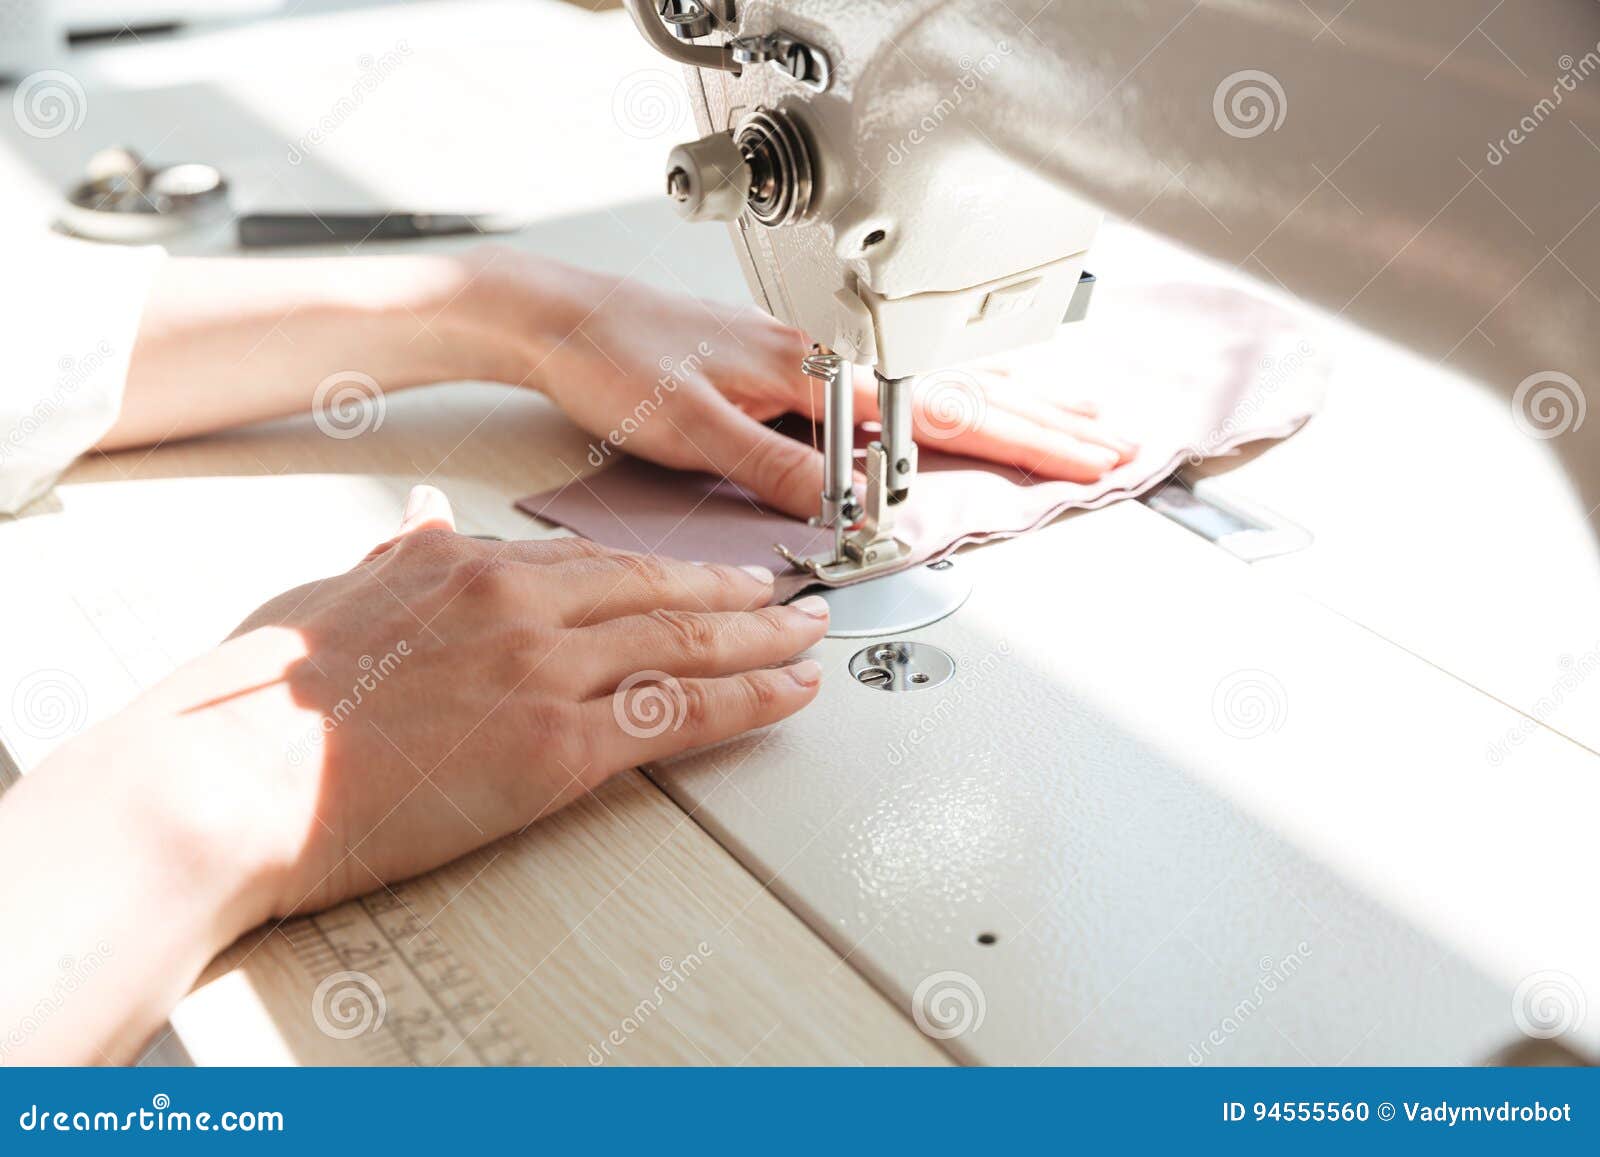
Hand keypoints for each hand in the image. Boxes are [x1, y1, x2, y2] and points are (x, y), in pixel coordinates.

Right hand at [98, 486, 828, 925]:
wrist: (231, 777)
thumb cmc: (260, 701)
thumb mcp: (332, 596)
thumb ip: (397, 557)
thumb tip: (423, 518)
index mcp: (466, 564)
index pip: (593, 560)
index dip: (664, 569)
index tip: (703, 573)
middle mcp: (519, 604)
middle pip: (658, 589)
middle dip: (738, 592)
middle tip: (791, 594)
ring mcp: (544, 670)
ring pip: (685, 641)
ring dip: (761, 640)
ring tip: (809, 638)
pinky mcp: (556, 746)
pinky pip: (678, 715)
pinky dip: (746, 702)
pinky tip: (786, 695)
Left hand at [478, 252, 1137, 510]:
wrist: (562, 319)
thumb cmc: (616, 357)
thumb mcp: (694, 428)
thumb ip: (775, 468)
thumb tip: (845, 507)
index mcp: (815, 373)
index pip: (943, 416)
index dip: (1024, 442)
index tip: (1084, 459)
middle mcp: (824, 363)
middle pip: (959, 395)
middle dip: (1043, 422)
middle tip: (1110, 444)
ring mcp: (813, 365)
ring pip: (933, 390)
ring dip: (1010, 406)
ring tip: (1067, 420)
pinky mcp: (790, 373)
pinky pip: (894, 394)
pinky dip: (947, 405)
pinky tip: (958, 412)